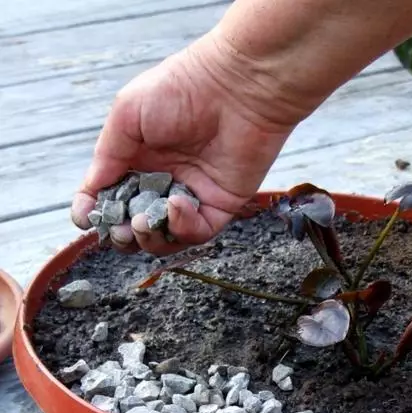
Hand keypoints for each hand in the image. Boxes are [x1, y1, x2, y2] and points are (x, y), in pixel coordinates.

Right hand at [71, 33, 297, 254]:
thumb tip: (91, 192)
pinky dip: (182, 227)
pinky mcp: (220, 206)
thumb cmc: (180, 89)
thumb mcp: (127, 114)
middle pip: (136, 225)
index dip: (96, 212)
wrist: (236, 87)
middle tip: (119, 230)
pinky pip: (197, 233)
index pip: (112, 197)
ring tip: (142, 223)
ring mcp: (192, 196)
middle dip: (123, 234)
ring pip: (165, 237)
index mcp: (138, 159)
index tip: (86, 219)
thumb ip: (108, 156)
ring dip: (149, 239)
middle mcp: (164, 181)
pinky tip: (176, 205)